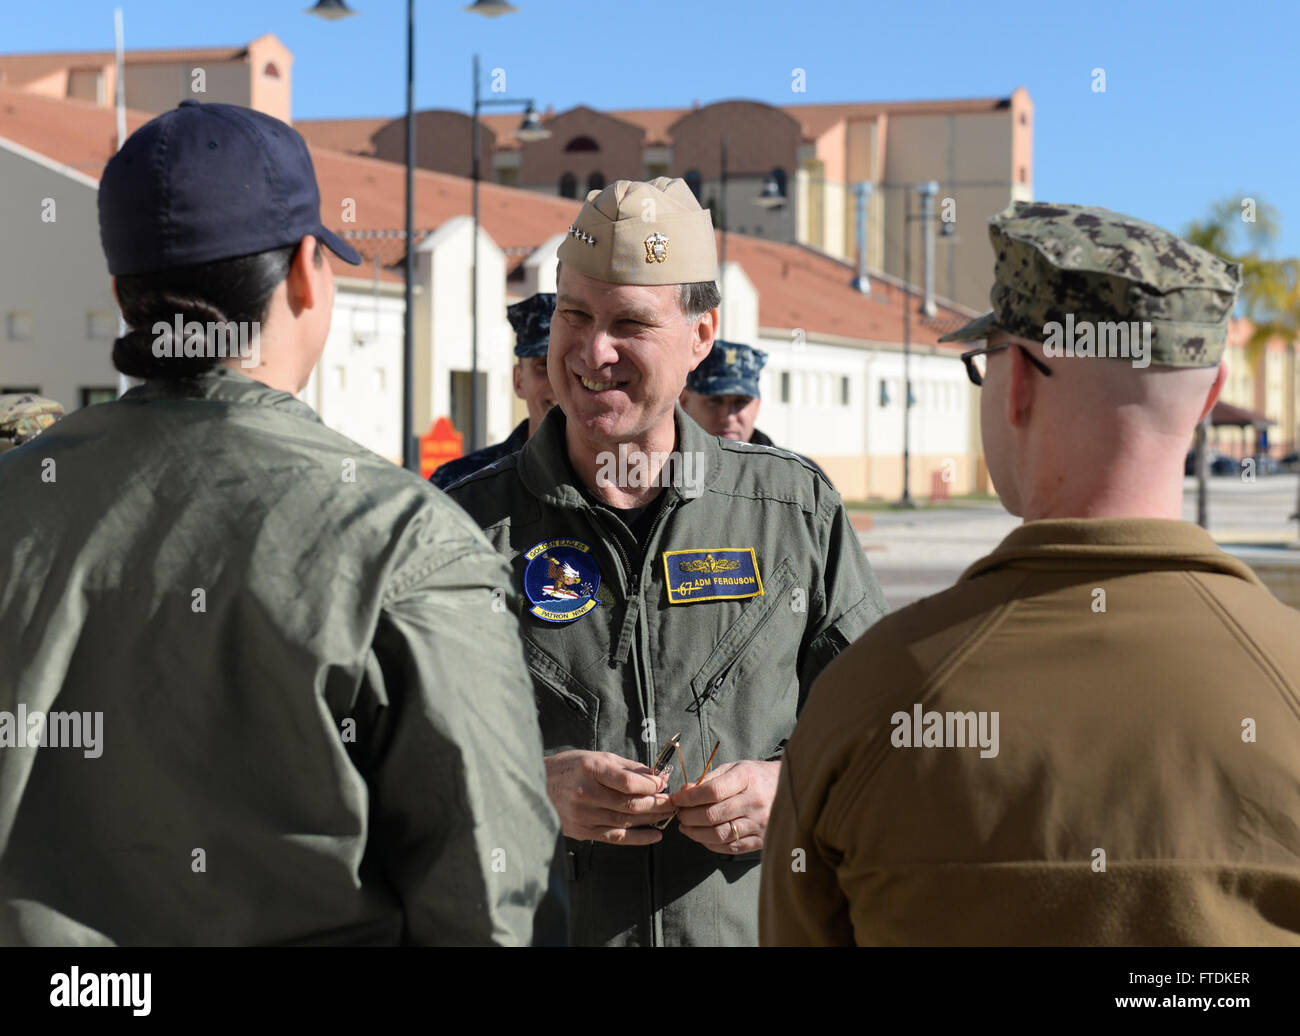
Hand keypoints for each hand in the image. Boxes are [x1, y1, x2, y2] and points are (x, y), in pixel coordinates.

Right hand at [544, 750, 674, 845]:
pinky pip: (616, 837)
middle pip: (631, 804)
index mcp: (591, 770)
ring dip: (652, 819)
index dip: (651, 785)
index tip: (663, 783)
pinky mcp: (583, 832)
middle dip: (657, 804)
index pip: (628, 782)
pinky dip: (639, 838)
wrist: (537, 787)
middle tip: (673, 802)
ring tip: (668, 815)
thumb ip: (626, 768)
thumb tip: (656, 776)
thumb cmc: (570, 768)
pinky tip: (655, 835)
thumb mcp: (597, 757)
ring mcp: (584, 816)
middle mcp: (587, 794)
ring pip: (626, 821)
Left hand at [670, 760, 780, 854]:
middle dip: (688, 817)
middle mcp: (755, 802)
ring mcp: (760, 823)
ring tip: (686, 827)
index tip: (676, 799)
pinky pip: (731, 847)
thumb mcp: (735, 768)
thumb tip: (684, 791)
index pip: (711, 791)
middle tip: (679, 814)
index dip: (688, 798)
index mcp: (747, 778)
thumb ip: (709, 779)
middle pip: (712, 815)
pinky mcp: (762, 839)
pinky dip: (711, 844)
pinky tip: (702, 837)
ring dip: (696, 833)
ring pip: (719, 834)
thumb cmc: (757, 776)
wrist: (791, 789)